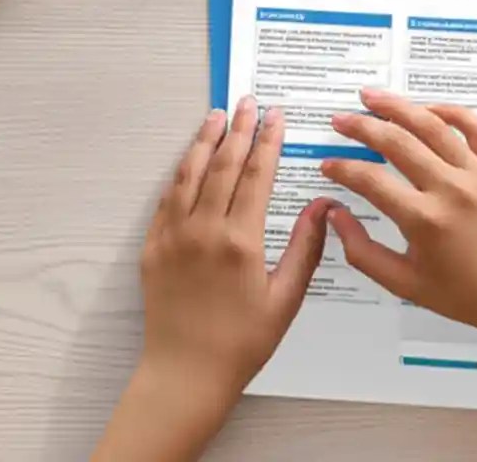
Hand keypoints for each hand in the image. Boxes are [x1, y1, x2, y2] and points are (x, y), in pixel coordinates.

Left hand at [140, 97, 333, 394]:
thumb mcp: (286, 299)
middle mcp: (203, 231)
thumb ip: (306, 248)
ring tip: (216, 115)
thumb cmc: (242, 343)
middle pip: (223, 165)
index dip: (267, 140)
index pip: (256, 175)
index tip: (275, 116)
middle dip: (238, 129)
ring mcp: (173, 237)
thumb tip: (323, 205)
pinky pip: (167, 199)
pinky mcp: (153, 248)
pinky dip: (181, 172)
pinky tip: (190, 159)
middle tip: (248, 102)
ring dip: (205, 141)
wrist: (186, 373)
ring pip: (190, 174)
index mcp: (241, 241)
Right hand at [320, 89, 476, 344]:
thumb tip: (334, 215)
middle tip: (340, 119)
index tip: (328, 164)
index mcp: (424, 221)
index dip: (343, 169)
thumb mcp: (404, 284)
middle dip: (362, 127)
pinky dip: (449, 111)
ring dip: (398, 106)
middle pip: (396, 143)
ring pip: (432, 125)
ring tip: (372, 96)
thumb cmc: (466, 294)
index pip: (370, 181)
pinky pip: (474, 127)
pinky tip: (426, 109)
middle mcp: (450, 190)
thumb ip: (362, 251)